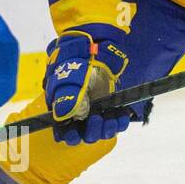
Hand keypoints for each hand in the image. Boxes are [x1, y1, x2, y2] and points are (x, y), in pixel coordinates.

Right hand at [45, 29, 149, 144]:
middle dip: (91, 132)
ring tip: (110, 119)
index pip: (64, 132)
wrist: (101, 47)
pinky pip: (118, 123)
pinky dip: (120, 122)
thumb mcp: (70, 76)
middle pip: (85, 135)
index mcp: (65, 108)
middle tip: (96, 119)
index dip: (68, 136)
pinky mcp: (114, 108)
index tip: (74, 135)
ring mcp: (99, 112)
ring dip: (106, 130)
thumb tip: (63, 115)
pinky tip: (121, 115)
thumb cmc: (80, 61)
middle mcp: (82, 114)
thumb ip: (66, 96)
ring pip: (102, 132)